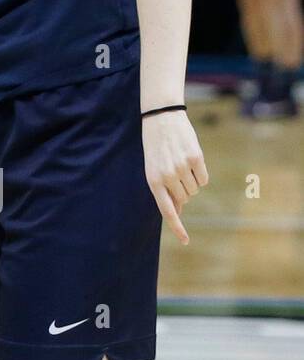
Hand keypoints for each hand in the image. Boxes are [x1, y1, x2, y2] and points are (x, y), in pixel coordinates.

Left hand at [142, 110, 208, 244]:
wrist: (161, 118)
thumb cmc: (156, 147)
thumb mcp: (153, 169)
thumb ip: (164, 190)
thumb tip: (179, 211)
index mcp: (153, 181)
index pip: (167, 210)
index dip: (177, 226)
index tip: (186, 241)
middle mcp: (167, 176)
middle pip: (185, 199)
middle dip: (183, 191)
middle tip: (175, 173)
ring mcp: (182, 168)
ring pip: (195, 189)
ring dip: (191, 181)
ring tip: (180, 163)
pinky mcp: (196, 159)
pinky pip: (204, 179)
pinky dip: (201, 174)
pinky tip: (191, 160)